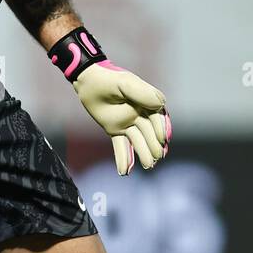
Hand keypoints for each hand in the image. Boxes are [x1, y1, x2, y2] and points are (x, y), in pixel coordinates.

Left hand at [73, 59, 170, 174]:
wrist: (88, 81)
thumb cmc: (109, 79)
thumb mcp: (126, 83)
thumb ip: (143, 93)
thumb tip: (161, 106)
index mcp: (147, 102)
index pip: (158, 119)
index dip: (161, 129)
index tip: (163, 140)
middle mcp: (140, 115)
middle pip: (149, 134)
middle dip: (153, 146)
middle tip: (156, 159)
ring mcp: (128, 124)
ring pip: (137, 142)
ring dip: (142, 154)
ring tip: (148, 166)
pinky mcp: (115, 130)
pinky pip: (120, 146)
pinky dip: (123, 159)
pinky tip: (124, 172)